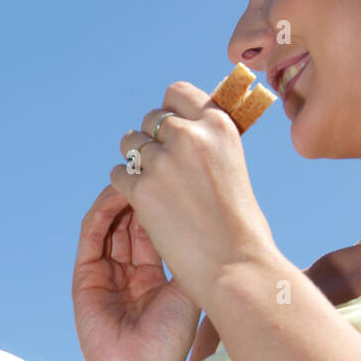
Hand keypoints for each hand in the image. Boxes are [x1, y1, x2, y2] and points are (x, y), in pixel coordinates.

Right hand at [72, 184, 199, 360]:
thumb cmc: (171, 341)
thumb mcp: (188, 289)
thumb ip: (190, 253)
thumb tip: (205, 215)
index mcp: (153, 279)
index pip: (155, 232)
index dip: (165, 206)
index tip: (179, 180)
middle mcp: (128, 274)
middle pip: (132, 223)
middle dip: (144, 196)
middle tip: (156, 170)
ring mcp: (104, 275)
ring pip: (110, 225)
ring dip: (123, 198)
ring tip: (138, 175)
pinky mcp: (84, 278)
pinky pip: (91, 236)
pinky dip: (102, 212)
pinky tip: (118, 194)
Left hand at [111, 82, 276, 312]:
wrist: (236, 267)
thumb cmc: (242, 228)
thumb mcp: (234, 168)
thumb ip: (210, 146)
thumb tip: (188, 134)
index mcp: (218, 125)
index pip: (177, 93)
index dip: (170, 112)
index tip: (170, 132)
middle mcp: (190, 135)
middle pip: (151, 119)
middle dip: (152, 141)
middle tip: (161, 170)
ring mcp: (163, 162)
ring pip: (129, 145)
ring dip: (136, 163)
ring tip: (154, 190)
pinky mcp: (142, 190)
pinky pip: (118, 175)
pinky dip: (126, 189)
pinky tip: (144, 207)